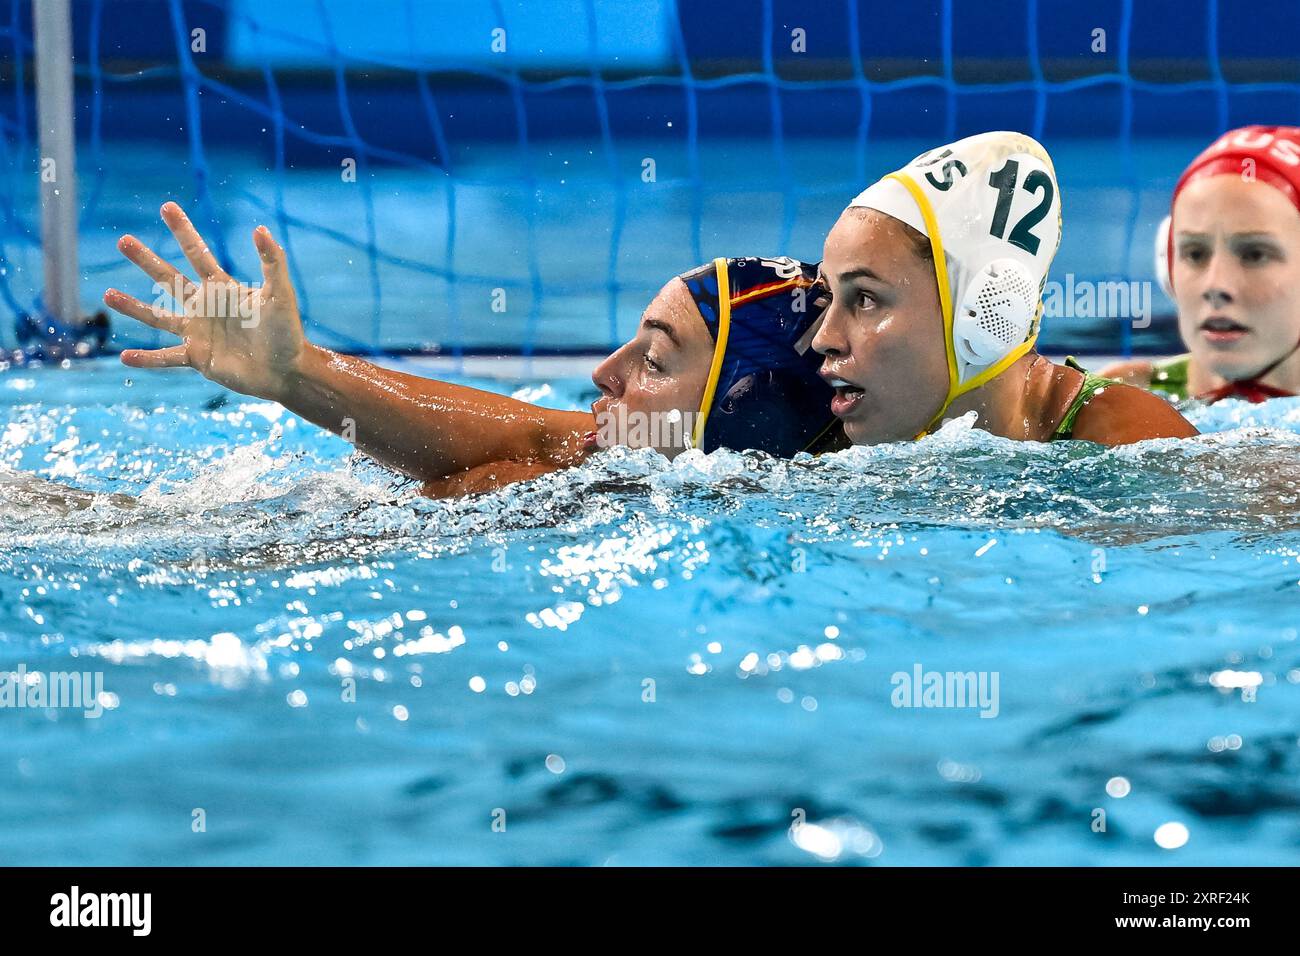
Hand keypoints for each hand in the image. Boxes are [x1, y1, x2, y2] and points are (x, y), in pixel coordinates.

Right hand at [105, 202, 307, 402]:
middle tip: (123, 241)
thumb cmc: (286, 331)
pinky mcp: (198, 358)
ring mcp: (198, 333)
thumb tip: (260, 228)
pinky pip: (167, 358)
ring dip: (134, 307)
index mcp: (222, 288)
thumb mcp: (280, 294)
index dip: (183, 230)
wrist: (286, 371)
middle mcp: (205, 307)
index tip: (167, 207)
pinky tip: (124, 357)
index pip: (197, 253)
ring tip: (108, 295)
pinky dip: (147, 359)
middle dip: (146, 260)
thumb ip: (272, 262)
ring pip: (158, 318)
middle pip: (168, 279)